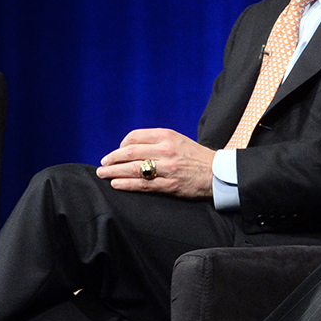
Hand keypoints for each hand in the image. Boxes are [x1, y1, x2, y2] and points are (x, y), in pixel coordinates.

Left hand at [97, 128, 215, 199]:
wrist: (217, 173)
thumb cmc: (196, 157)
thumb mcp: (177, 140)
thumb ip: (157, 141)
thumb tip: (131, 148)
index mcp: (166, 136)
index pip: (134, 137)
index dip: (121, 145)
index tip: (117, 152)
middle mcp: (165, 150)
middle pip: (129, 152)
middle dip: (112, 159)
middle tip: (102, 164)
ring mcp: (167, 168)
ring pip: (133, 169)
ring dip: (114, 172)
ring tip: (103, 175)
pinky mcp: (169, 185)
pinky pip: (142, 184)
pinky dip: (126, 184)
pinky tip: (116, 184)